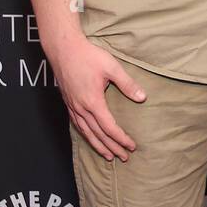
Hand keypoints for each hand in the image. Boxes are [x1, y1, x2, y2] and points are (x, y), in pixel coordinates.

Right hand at [48, 34, 145, 160]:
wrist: (63, 49)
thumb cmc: (88, 56)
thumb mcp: (112, 67)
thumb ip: (128, 84)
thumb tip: (143, 98)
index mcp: (92, 102)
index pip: (109, 127)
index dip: (121, 139)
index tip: (131, 146)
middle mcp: (81, 108)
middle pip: (98, 134)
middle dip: (111, 147)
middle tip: (123, 157)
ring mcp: (72, 106)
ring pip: (86, 132)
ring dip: (98, 145)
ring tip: (107, 155)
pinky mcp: (68, 102)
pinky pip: (77, 124)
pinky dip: (86, 135)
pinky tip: (91, 137)